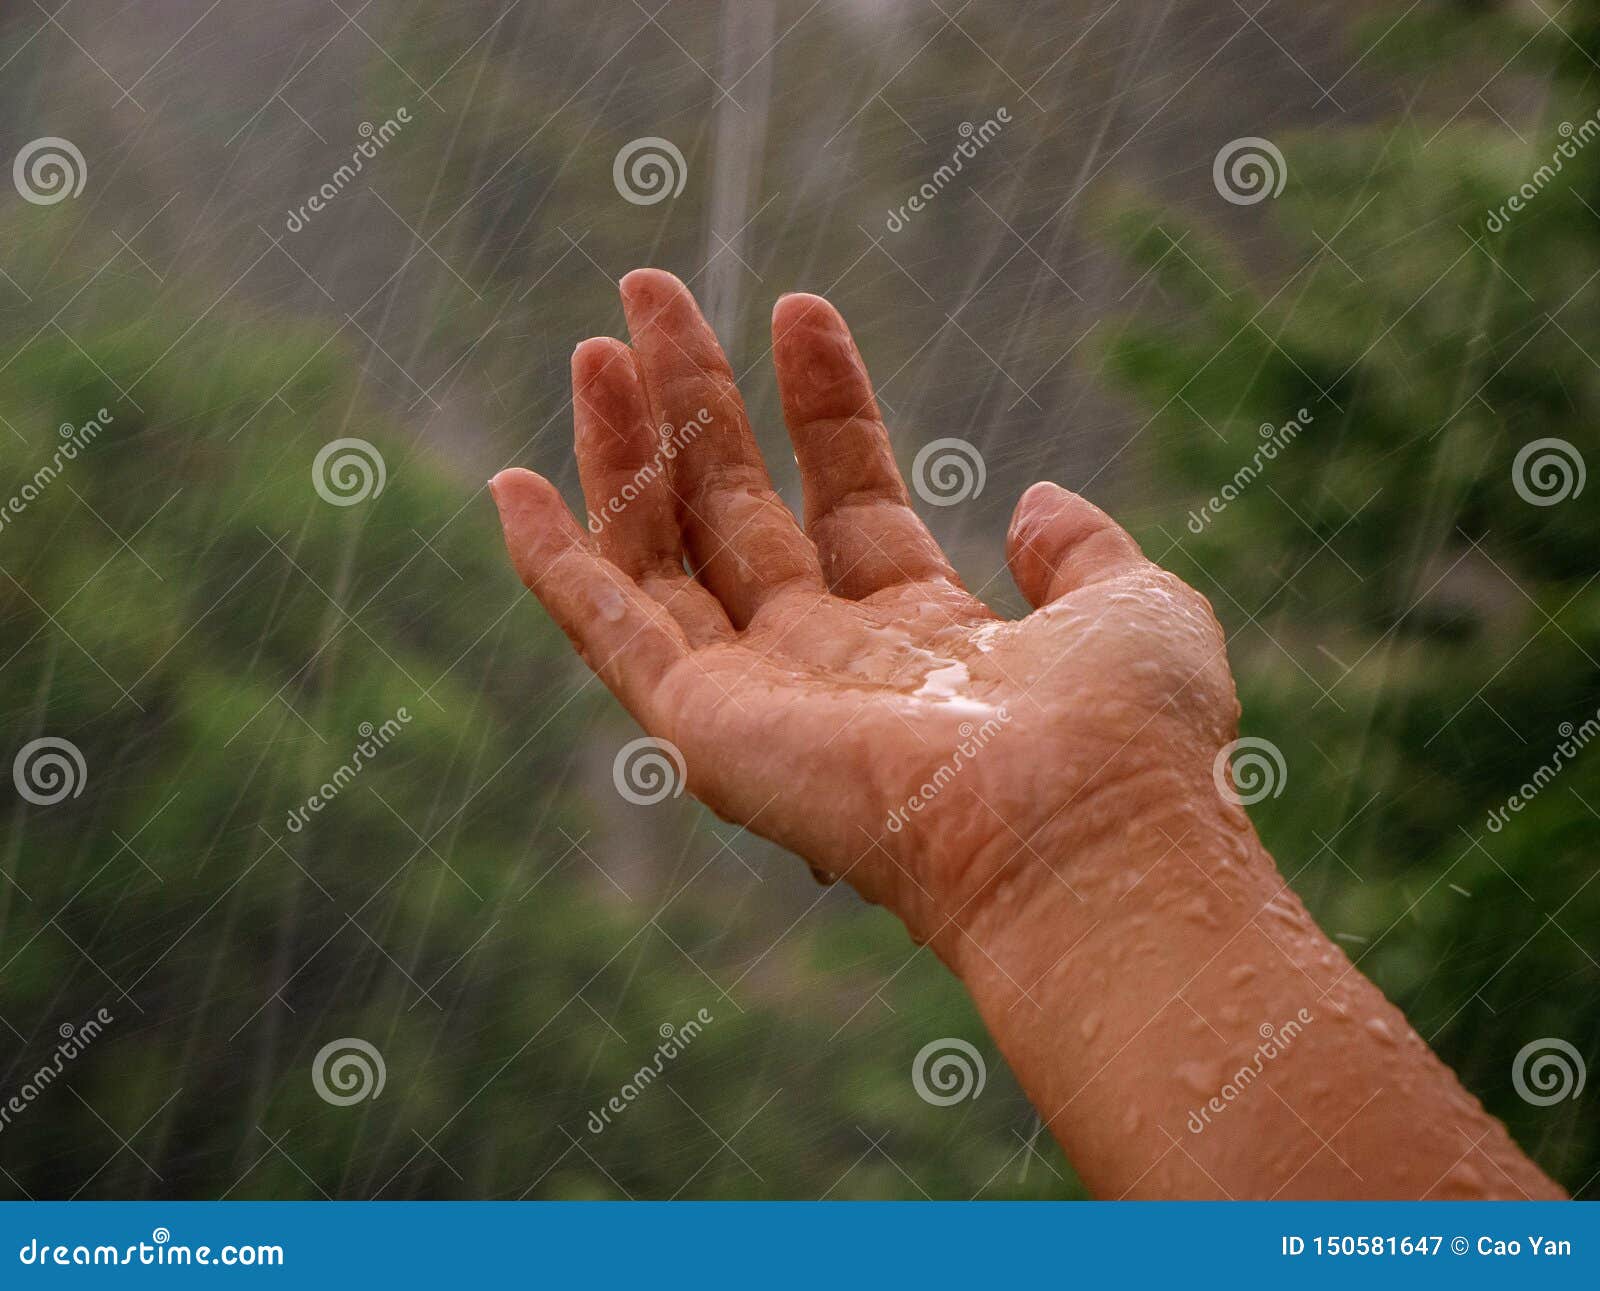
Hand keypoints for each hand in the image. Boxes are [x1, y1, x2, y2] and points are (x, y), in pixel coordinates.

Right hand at [491, 270, 1240, 954]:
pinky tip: (514, 486)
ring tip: (597, 340)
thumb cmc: (1129, 739)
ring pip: (662, 556)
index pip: (848, 495)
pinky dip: (554, 565)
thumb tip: (1033, 500)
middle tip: (651, 288)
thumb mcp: (1128, 607)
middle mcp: (828, 667)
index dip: (822, 402)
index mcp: (921, 636)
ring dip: (623, 450)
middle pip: (736, 509)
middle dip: (696, 399)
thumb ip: (1080, 553)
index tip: (798, 307)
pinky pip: (608, 633)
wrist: (1084, 835)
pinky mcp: (703, 729)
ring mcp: (758, 700)